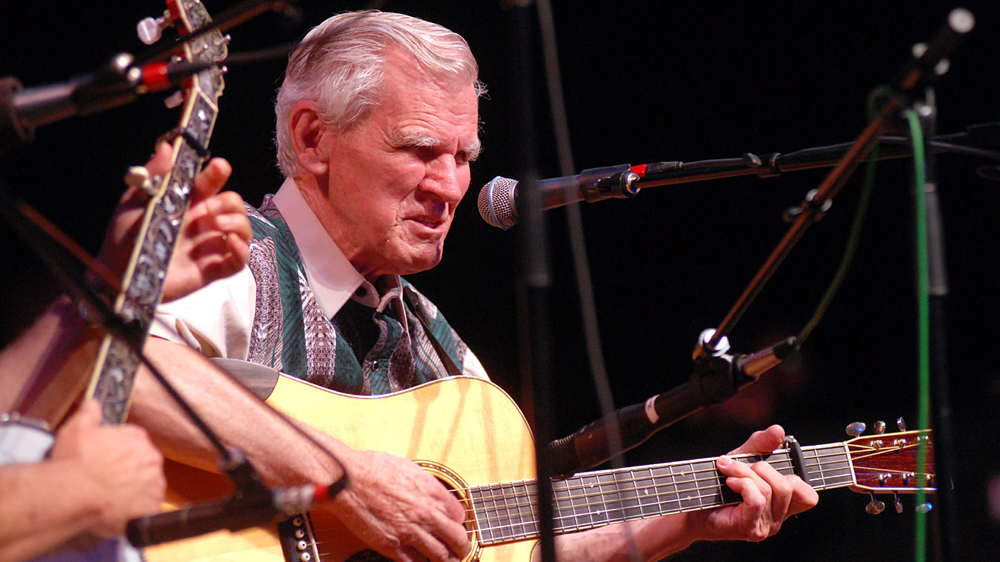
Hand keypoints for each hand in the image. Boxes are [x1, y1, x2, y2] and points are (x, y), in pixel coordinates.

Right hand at [50, 400, 165, 536]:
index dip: (119, 454)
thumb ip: (89, 413)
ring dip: (134, 491)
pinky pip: (148, 508)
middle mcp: (151, 458)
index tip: (107, 461)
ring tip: (111, 496)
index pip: (135, 443)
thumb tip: (93, 404)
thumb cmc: (76, 463)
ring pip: (147, 486)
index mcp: (138, 438)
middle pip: (143, 464)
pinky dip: (137, 510)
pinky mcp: (152, 506)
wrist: (75, 493)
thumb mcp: (77, 428)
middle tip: (107, 480)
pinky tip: (121, 510)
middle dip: (128, 472)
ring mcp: (155, 483)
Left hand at [94, 141, 250, 301]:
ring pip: (242, 230)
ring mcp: (208, 246)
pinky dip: (241, 251)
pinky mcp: (212, 270)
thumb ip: (154, 175)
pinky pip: (239, 261)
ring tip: (217, 226)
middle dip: (228, 203)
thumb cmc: (123, 238)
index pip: (212, 183)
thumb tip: (166, 147)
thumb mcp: (135, 201)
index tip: (219, 167)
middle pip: (234, 205)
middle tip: (208, 210)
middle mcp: (202, 223)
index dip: (219, 174)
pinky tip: (230, 244)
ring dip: (237, 224)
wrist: (116, 274)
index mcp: (187, 203)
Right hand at [329, 449, 470, 561]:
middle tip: (460, 550)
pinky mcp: (392, 545)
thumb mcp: (408, 467)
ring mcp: (409, 531)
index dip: (458, 522)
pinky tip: (420, 561)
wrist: (348, 480)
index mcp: (432, 492)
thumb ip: (425, 483)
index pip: (459, 515)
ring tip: (445, 561)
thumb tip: (434, 492)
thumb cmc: (373, 468)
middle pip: (457, 538)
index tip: (454, 525)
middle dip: (461, 547)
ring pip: (440, 556)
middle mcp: (426, 513)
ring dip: (445, 560)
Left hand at [691, 425, 818, 541]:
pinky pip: (758, 499)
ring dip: (744, 473)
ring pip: (769, 490)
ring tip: (728, 472)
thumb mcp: (743, 458)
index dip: (797, 477)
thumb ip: (762, 444)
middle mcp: (778, 518)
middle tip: (739, 467)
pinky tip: (729, 483)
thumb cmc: (717, 485)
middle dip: (761, 468)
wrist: (691, 504)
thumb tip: (778, 431)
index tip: (769, 465)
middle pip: (789, 486)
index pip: (809, 496)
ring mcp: (766, 526)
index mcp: (781, 504)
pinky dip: (742, 484)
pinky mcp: (751, 528)